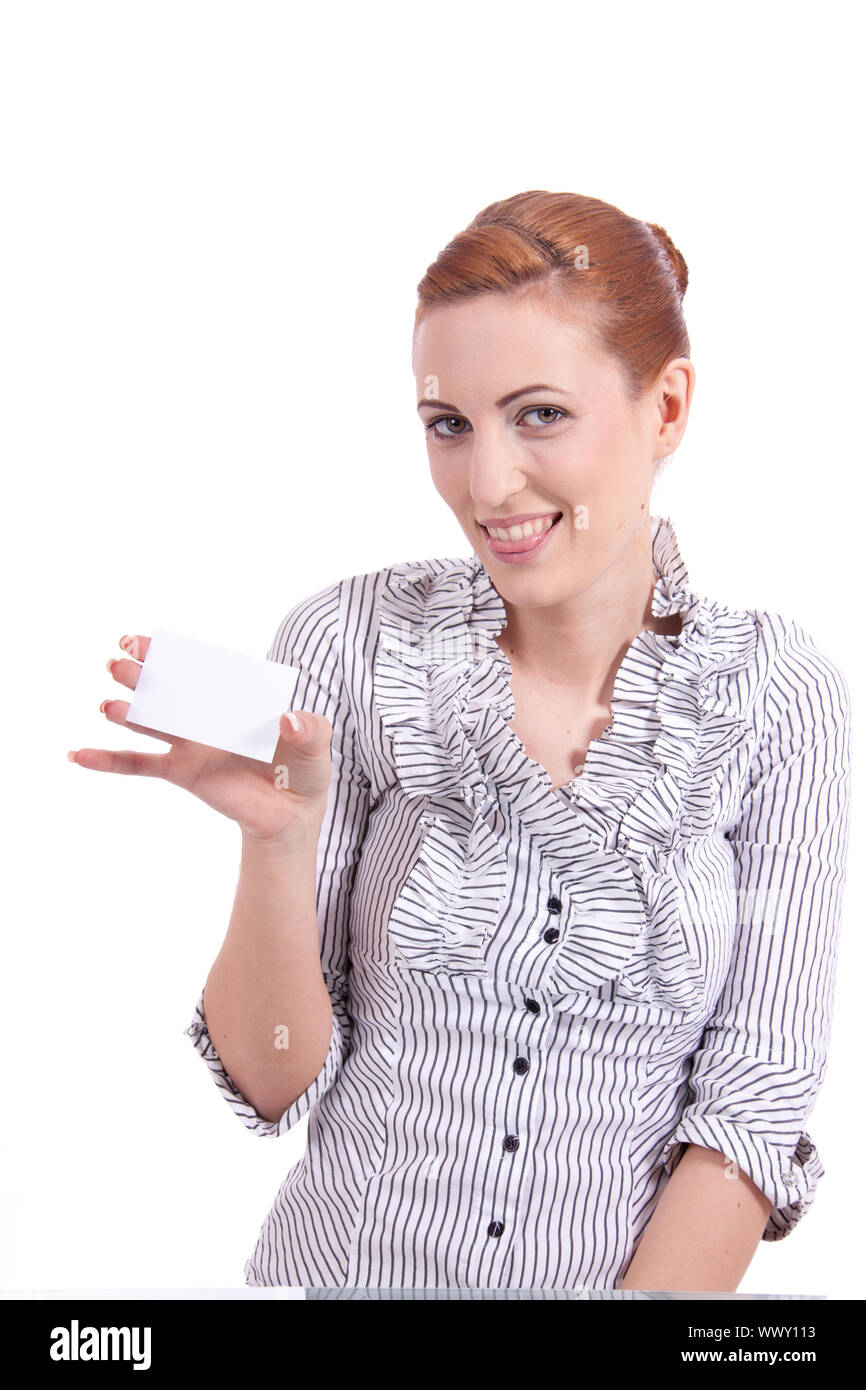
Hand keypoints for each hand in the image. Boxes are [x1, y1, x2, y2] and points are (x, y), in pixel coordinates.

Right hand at [68, 634, 332, 842]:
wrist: (291, 815)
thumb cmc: (304, 771)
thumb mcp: (318, 748)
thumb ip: (310, 731)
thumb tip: (288, 720)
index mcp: (236, 696)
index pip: (202, 667)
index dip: (172, 652)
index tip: (144, 642)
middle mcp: (208, 713)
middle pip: (170, 687)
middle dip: (143, 674)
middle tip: (118, 662)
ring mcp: (190, 741)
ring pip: (151, 720)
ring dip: (128, 711)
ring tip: (108, 707)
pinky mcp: (180, 771)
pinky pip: (137, 765)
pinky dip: (107, 760)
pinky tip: (78, 755)